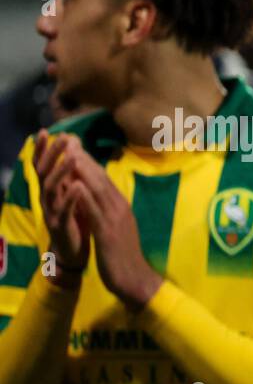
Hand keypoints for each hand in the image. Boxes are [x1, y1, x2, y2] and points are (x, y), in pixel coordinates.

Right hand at [32, 129, 89, 283]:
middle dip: (52, 154)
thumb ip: (71, 177)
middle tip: (62, 137)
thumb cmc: (75, 220)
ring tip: (72, 157)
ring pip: (52, 188)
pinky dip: (71, 197)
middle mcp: (47, 198)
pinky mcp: (61, 225)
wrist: (74, 252)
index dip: (43, 149)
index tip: (46, 130)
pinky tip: (78, 187)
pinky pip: (64, 209)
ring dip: (61, 171)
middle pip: (44, 172)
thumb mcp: (72, 196)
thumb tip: (73, 152)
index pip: (43, 165)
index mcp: (51, 190)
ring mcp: (51, 211)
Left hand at [59, 149, 161, 311]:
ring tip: (69, 152)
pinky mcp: (108, 233)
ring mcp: (115, 220)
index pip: (103, 179)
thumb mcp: (116, 229)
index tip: (75, 146)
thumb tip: (98, 199)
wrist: (136, 280)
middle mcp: (120, 208)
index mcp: (121, 207)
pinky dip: (84, 196)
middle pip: (100, 178)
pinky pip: (94, 211)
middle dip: (83, 158)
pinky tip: (75, 183)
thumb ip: (108, 212)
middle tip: (69, 140)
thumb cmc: (125, 257)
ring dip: (83, 170)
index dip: (88, 161)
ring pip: (97, 190)